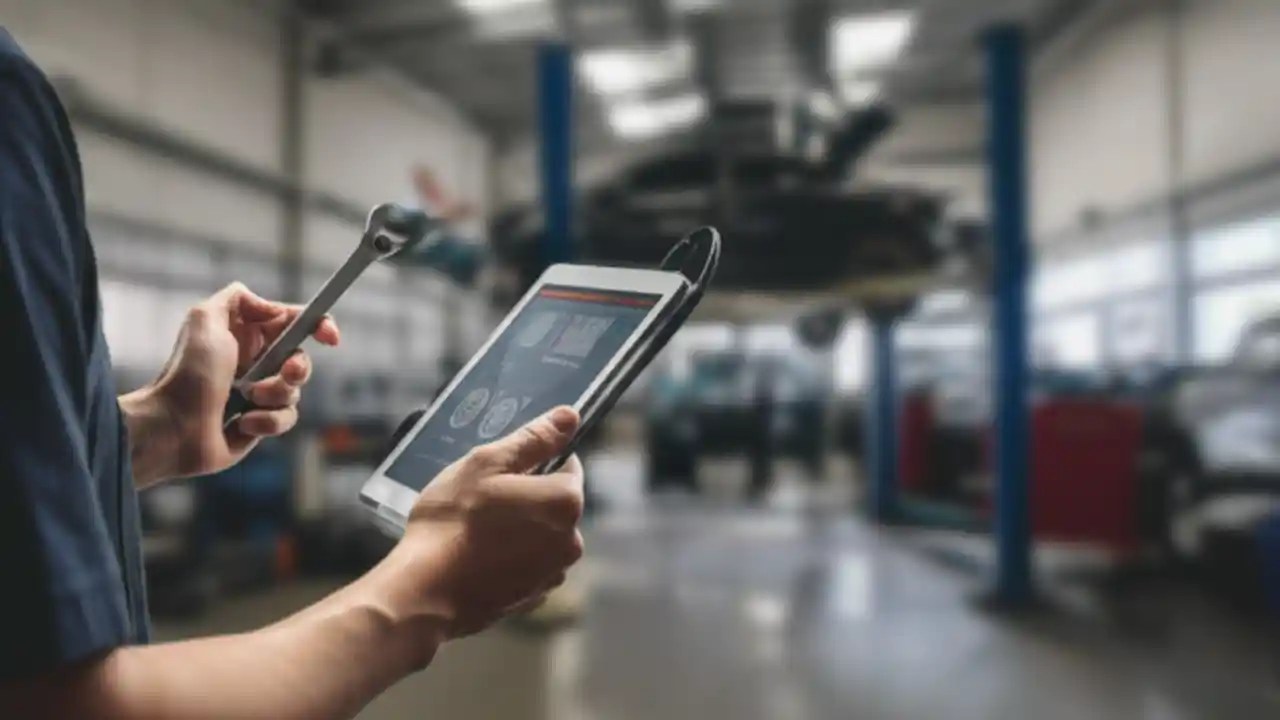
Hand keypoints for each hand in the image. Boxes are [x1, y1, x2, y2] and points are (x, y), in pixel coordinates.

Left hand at [121, 282, 339, 483]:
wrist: (172, 427)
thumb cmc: (187, 373)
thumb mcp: (204, 319)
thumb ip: (237, 299)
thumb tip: (270, 307)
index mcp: (246, 334)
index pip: (294, 322)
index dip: (318, 325)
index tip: (329, 336)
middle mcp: (255, 361)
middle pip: (301, 358)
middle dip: (297, 367)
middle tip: (285, 373)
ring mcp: (259, 394)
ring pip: (296, 391)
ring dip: (275, 395)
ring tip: (247, 400)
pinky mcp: (261, 422)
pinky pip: (287, 418)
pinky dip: (267, 421)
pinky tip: (242, 424)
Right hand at [380, 406, 585, 642]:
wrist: (425, 592)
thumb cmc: (454, 520)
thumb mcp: (486, 464)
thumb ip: (533, 439)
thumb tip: (570, 415)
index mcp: (566, 502)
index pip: (566, 466)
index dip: (534, 463)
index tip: (500, 472)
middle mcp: (571, 541)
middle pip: (554, 503)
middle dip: (526, 497)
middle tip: (482, 500)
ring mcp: (552, 574)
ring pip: (541, 535)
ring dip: (518, 529)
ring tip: (476, 531)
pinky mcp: (532, 598)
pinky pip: (527, 565)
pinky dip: (510, 559)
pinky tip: (478, 557)